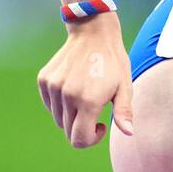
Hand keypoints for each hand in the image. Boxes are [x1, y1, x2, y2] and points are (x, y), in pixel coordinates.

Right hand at [37, 13, 135, 147]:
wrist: (93, 32)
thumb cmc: (113, 61)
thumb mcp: (125, 86)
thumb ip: (124, 112)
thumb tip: (128, 133)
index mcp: (87, 101)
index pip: (79, 140)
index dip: (91, 140)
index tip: (101, 125)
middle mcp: (67, 96)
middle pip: (68, 131)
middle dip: (82, 129)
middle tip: (95, 111)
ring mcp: (53, 87)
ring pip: (58, 119)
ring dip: (71, 116)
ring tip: (86, 96)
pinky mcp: (44, 80)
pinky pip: (50, 104)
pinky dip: (61, 104)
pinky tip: (74, 87)